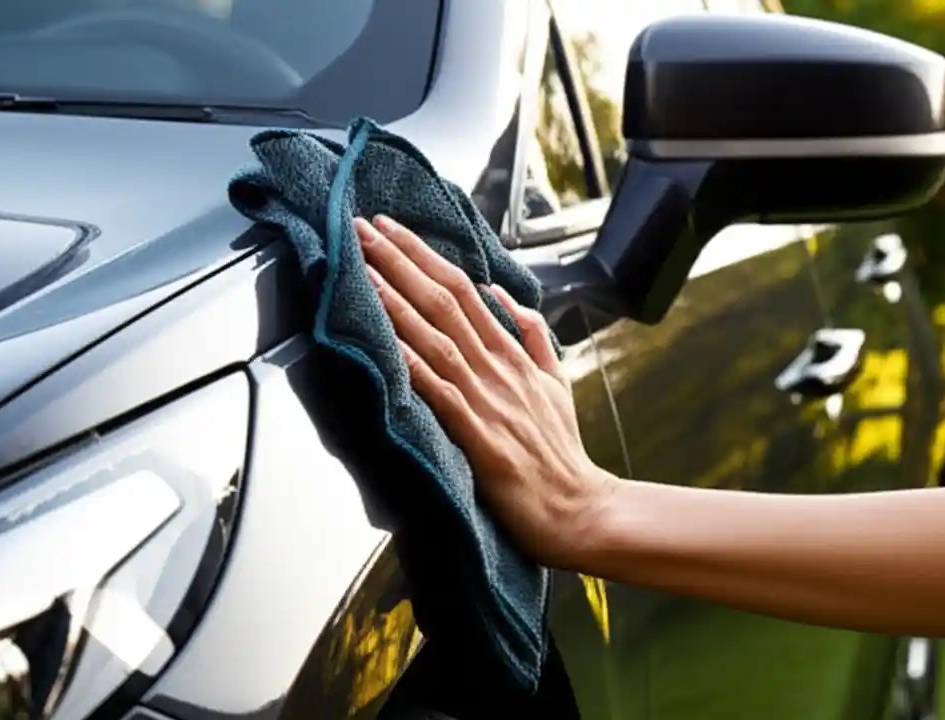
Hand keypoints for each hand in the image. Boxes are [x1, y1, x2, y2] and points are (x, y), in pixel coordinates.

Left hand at [354, 215, 613, 569]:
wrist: (580, 509)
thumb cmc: (561, 451)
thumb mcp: (557, 379)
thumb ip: (532, 333)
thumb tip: (499, 292)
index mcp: (513, 353)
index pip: (462, 288)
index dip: (424, 255)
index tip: (391, 229)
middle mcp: (498, 368)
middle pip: (445, 300)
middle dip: (401, 261)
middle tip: (364, 228)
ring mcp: (489, 399)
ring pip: (438, 336)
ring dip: (398, 300)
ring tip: (365, 268)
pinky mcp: (478, 436)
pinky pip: (440, 392)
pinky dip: (413, 363)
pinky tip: (387, 341)